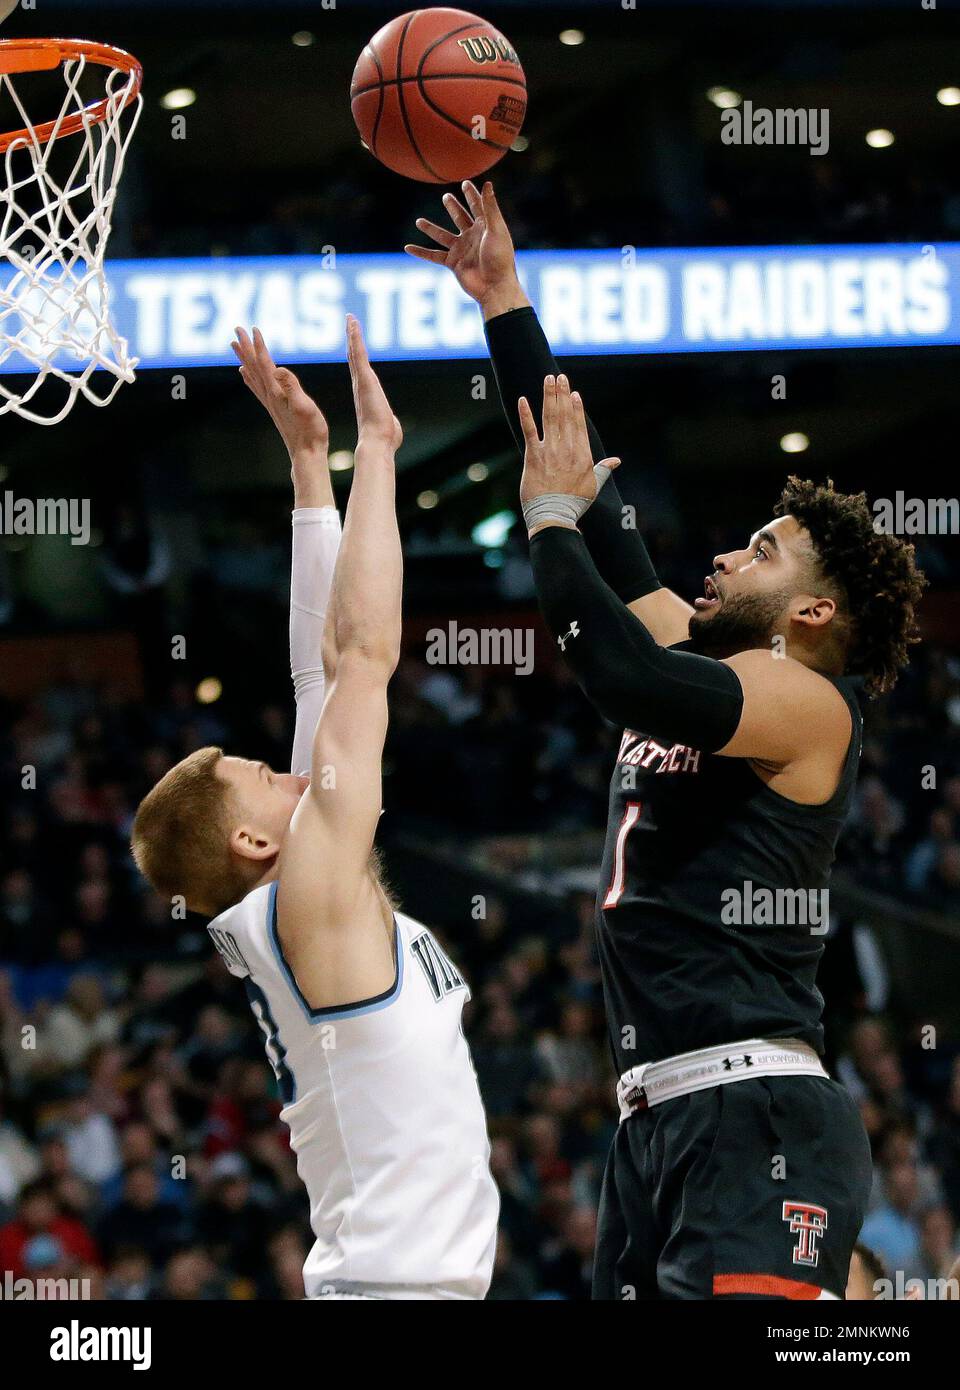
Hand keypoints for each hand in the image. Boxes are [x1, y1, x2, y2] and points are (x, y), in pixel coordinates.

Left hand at [232, 326, 328, 464]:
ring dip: (244, 358)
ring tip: (234, 345)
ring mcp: (269, 402)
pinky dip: (249, 377)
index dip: (259, 345)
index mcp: (276, 392)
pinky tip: (244, 374)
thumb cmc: (310, 431)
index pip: (265, 363)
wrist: (306, 454)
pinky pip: (256, 387)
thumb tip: (278, 369)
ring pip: (252, 374)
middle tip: (237, 328)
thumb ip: (292, 387)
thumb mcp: (305, 406)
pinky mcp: (273, 409)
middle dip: (245, 346)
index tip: (253, 328)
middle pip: (254, 366)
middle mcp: (269, 395)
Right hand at [346, 314, 401, 451]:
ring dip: (353, 334)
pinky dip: (355, 337)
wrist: (378, 442)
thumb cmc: (385, 439)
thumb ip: (388, 421)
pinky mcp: (364, 379)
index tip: (352, 345)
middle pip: (355, 358)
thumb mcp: (388, 425)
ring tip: (350, 319)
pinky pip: (359, 353)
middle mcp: (361, 386)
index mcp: (365, 395)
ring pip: (356, 353)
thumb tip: (392, 427)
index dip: (356, 357)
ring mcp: (361, 381)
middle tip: (349, 324)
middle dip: (352, 340)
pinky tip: (352, 324)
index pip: (360, 371)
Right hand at [404, 179, 519, 307]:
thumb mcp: (496, 229)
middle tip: (446, 197)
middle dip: (453, 207)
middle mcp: (472, 236)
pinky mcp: (453, 263)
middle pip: (460, 217)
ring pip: (442, 236)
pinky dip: (420, 252)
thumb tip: (488, 183)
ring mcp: (462, 249)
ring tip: (418, 221)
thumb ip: (490, 207)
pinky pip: (433, 256)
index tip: (465, 183)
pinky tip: (407, 248)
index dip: (472, 195)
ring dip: (430, 228)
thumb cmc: (500, 257)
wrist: (494, 286)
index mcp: (485, 226)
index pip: (477, 206)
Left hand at [518, 374, 618, 517]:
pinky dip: (526, 414)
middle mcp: (567, 448)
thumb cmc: (574, 503)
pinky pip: (529, 430)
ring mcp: (550, 451)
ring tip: (548, 380)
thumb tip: (616, 460)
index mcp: (583, 454)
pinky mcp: (533, 456)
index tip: (574, 393)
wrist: (554, 516)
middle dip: (562, 394)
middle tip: (560, 377)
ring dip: (549, 396)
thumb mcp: (593, 486)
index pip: (578, 424)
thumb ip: (604, 469)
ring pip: (550, 417)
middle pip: (564, 415)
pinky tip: (523, 399)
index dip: (575, 407)